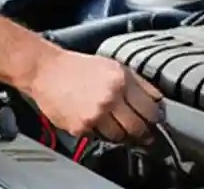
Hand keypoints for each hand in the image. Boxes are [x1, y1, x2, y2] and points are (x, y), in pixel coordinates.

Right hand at [24, 48, 163, 143]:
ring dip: (120, 133)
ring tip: (112, 122)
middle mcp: (109, 98)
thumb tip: (157, 99)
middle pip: (138, 127)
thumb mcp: (113, 65)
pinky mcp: (81, 127)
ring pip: (120, 136)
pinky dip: (100, 132)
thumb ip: (138, 82)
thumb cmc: (77, 67)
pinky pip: (99, 138)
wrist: (46, 71)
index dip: (154, 117)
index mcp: (120, 80)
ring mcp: (95, 115)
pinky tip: (95, 120)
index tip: (153, 120)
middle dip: (142, 132)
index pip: (150, 109)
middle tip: (141, 131)